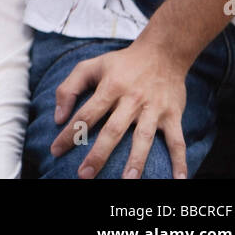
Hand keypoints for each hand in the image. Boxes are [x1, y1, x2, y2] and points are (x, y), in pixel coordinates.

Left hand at [49, 38, 188, 178]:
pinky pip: (177, 141)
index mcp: (110, 87)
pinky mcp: (172, 115)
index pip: (85, 115)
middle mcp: (132, 99)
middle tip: (84, 175)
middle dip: (98, 154)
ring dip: (136, 161)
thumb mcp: (90, 66)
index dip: (69, 134)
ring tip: (127, 181)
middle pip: (113, 130)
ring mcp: (153, 109)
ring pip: (143, 138)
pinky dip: (180, 161)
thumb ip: (69, 88)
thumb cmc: (121, 64)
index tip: (55, 151)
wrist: (162, 53)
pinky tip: (179, 180)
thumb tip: (58, 118)